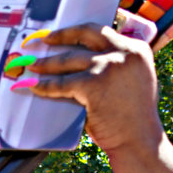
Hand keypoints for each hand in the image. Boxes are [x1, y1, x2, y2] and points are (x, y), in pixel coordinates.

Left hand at [17, 20, 162, 155]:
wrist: (138, 141)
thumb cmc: (134, 118)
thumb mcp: (135, 80)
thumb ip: (119, 65)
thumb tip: (85, 58)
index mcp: (137, 49)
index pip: (103, 32)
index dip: (80, 31)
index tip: (66, 32)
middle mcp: (125, 53)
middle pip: (85, 34)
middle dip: (61, 35)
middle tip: (44, 39)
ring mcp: (109, 66)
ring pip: (69, 59)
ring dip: (47, 63)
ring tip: (34, 66)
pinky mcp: (93, 84)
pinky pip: (62, 83)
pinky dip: (46, 86)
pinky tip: (36, 87)